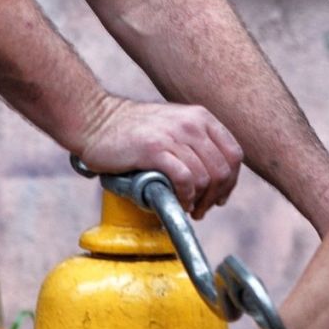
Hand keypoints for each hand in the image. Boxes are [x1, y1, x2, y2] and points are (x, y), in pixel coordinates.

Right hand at [74, 94, 242, 214]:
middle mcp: (192, 124)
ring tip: (189, 208)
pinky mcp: (154, 150)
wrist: (95, 120)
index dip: (231, 181)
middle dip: (215, 196)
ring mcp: (173, 135)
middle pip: (222, 170)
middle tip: (201, 209)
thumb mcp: (173, 126)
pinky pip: (184, 179)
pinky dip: (185, 197)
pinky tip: (178, 202)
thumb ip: (195, 144)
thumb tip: (214, 177)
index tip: (219, 197)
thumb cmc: (132, 130)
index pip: (234, 154)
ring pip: (205, 177)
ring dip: (199, 200)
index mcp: (201, 118)